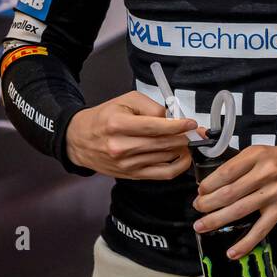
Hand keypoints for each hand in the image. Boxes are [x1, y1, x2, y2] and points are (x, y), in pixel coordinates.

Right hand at [66, 91, 197, 179]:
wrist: (80, 140)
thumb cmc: (104, 118)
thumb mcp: (125, 101)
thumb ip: (150, 106)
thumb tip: (172, 117)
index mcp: (118, 125)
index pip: (155, 127)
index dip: (177, 125)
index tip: (191, 123)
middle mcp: (121, 147)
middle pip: (163, 144)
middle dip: (184, 137)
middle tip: (195, 132)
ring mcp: (127, 164)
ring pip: (165, 158)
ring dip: (182, 149)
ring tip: (188, 140)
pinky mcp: (132, 175)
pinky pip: (162, 174)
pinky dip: (178, 166)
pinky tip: (183, 156)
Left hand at [192, 144, 276, 259]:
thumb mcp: (260, 151)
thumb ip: (239, 164)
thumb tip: (214, 181)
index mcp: (256, 156)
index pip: (226, 172)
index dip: (210, 184)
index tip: (201, 190)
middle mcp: (265, 174)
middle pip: (229, 192)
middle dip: (208, 203)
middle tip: (198, 207)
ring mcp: (273, 194)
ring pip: (239, 210)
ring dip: (217, 220)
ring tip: (203, 225)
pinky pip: (260, 230)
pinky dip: (245, 243)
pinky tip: (233, 251)